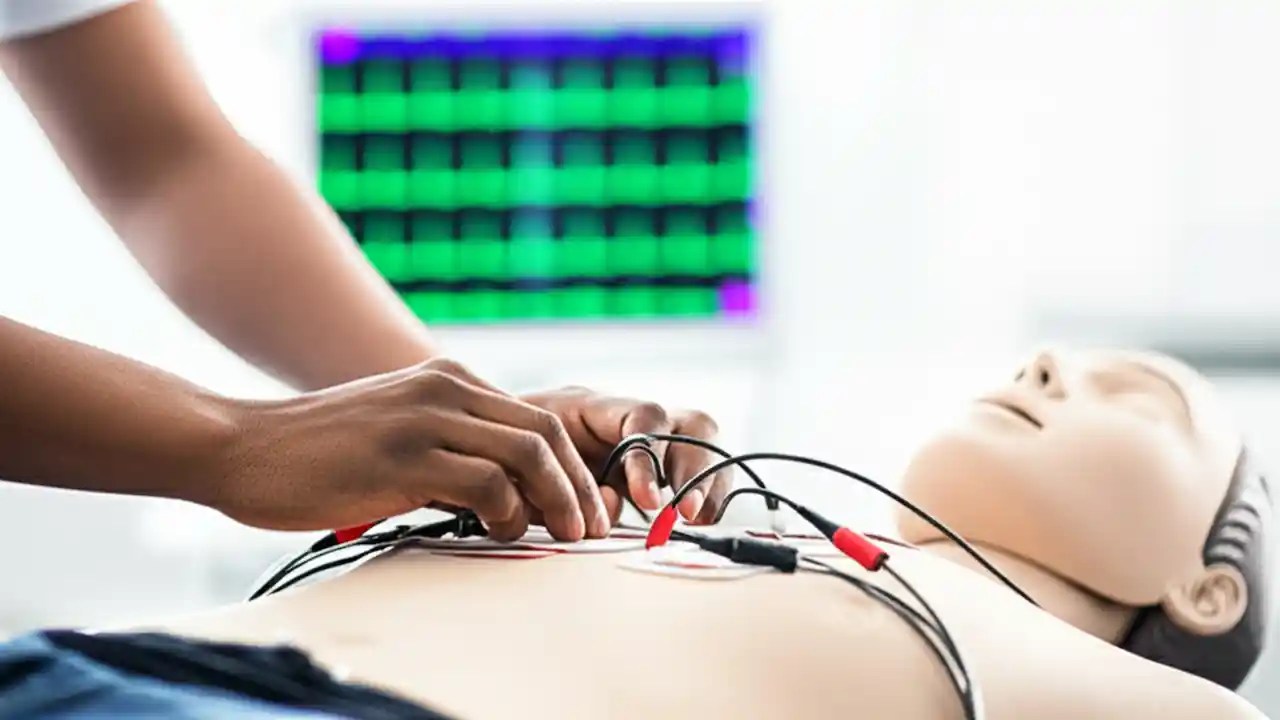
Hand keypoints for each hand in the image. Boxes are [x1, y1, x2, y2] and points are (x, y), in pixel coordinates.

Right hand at [211, 359, 609, 540]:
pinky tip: (496, 531)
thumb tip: (510, 493)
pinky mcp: (404, 455)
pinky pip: (486, 482)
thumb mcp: (398, 429)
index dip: (572, 469)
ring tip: (555, 536)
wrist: (242, 446)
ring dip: (554, 502)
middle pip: (547, 433)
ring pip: (528, 453)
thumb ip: (451, 445)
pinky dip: (507, 511)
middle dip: (577, 487)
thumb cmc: (318, 452)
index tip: (583, 509)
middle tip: (587, 529)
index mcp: (449, 379)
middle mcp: (445, 388)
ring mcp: (425, 418)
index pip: (540, 419)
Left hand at [520, 387, 730, 525]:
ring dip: (707, 484)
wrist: (491, 450)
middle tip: (685, 512)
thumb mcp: (515, 460)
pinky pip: (698, 475)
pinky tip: (696, 522)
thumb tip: (606, 508)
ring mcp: (648, 442)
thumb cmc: (502, 453)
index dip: (650, 459)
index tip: (648, 500)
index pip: (643, 417)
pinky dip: (706, 497)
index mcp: (592, 407)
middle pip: (692, 425)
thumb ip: (556, 482)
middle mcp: (630, 419)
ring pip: (703, 445)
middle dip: (695, 469)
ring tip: (697, 519)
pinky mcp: (656, 471)